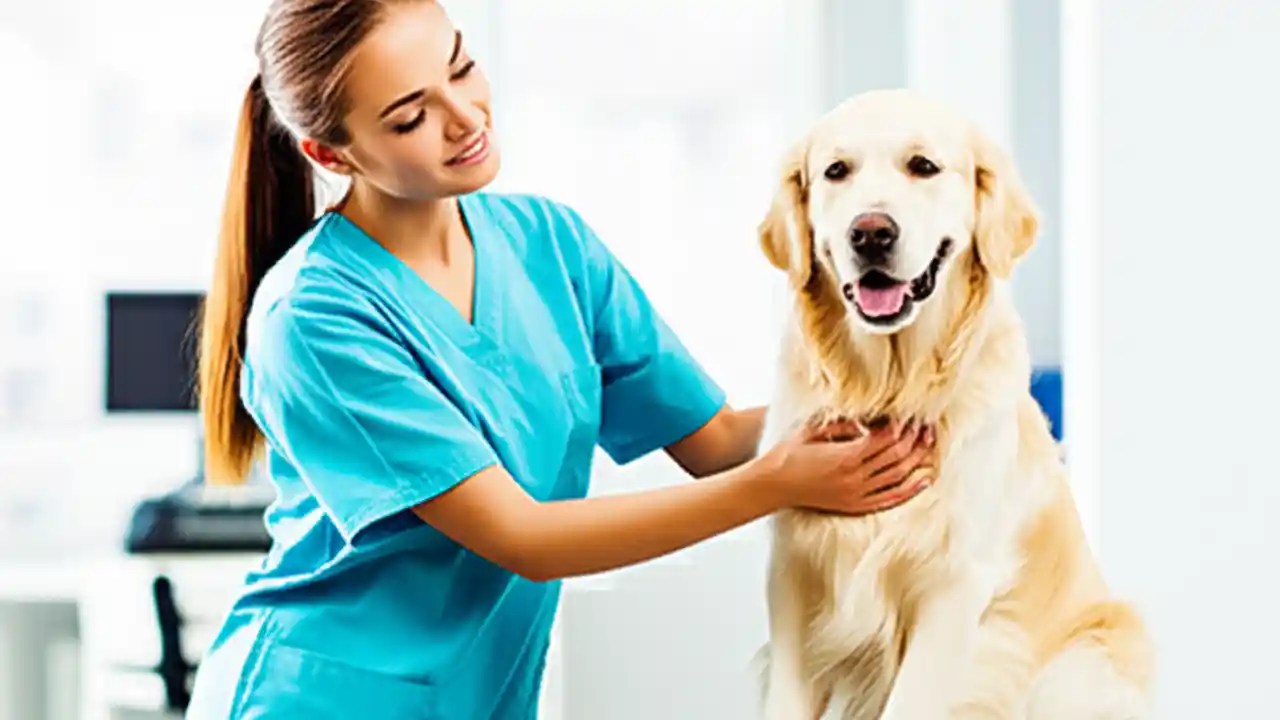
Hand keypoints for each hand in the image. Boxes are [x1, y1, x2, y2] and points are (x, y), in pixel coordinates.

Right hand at [758, 416, 935, 515]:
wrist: (774, 485)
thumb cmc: (790, 454)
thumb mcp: (815, 430)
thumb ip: (844, 424)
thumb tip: (869, 419)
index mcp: (846, 456)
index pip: (886, 440)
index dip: (902, 427)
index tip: (912, 416)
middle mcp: (855, 477)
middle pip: (896, 457)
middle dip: (915, 441)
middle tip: (927, 427)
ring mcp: (857, 494)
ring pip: (898, 477)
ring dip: (917, 461)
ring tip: (929, 446)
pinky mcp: (855, 506)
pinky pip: (891, 498)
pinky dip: (910, 490)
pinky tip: (924, 480)